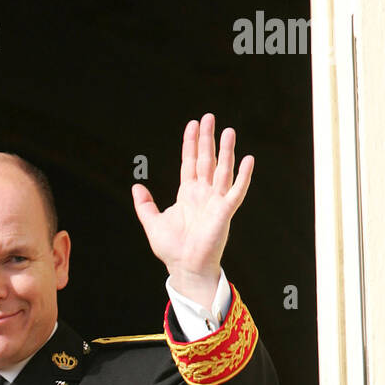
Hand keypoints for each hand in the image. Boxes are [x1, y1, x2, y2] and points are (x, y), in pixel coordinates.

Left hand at [132, 113, 253, 306]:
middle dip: (207, 139)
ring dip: (226, 151)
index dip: (191, 143)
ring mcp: (215, 201)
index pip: (190, 163)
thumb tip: (136, 186)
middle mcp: (203, 194)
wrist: (185, 268)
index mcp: (188, 195)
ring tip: (228, 131)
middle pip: (206, 160)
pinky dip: (243, 176)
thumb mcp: (153, 223)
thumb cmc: (172, 249)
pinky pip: (236, 190)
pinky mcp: (225, 212)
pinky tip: (248, 160)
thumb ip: (145, 205)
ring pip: (222, 170)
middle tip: (209, 117)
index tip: (193, 124)